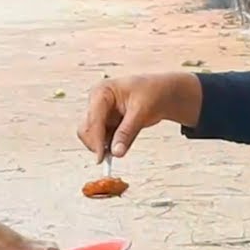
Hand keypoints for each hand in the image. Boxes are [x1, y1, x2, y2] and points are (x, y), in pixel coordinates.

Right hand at [76, 73, 201, 162]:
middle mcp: (97, 102)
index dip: (96, 140)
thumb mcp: (141, 112)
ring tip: (129, 138)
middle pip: (87, 130)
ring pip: (93, 137)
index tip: (101, 158)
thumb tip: (116, 152)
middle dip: (98, 144)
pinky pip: (104, 140)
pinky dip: (112, 145)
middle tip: (112, 157)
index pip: (93, 119)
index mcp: (102, 92)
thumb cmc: (153, 93)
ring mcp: (100, 114)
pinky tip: (127, 139)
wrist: (162, 93)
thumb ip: (127, 132)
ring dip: (106, 145)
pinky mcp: (106, 124)